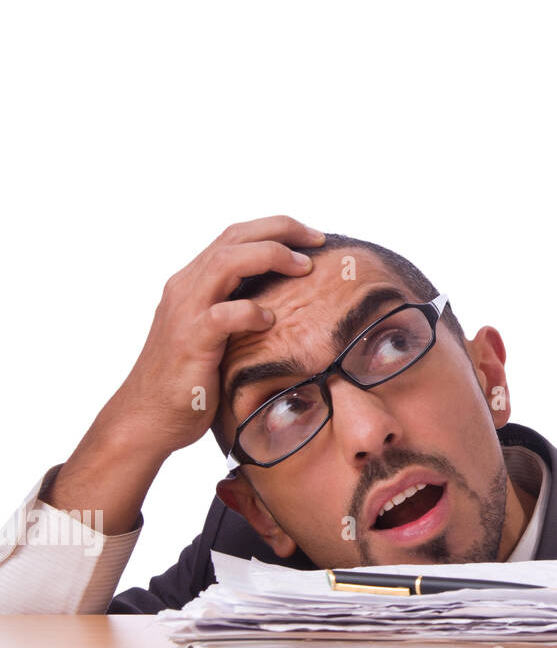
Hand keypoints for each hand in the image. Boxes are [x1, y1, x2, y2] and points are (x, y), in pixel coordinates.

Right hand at [107, 215, 326, 455]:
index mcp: (194, 282)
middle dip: (281, 230)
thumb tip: (287, 302)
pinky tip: (271, 319)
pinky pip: (223, 315)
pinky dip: (250, 311)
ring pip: (227, 262)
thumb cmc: (190, 379)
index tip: (312, 237)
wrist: (146, 418)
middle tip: (318, 240)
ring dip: (271, 257)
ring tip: (304, 269)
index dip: (276, 228)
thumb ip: (238, 310)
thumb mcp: (216, 334)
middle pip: (235, 237)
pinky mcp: (190, 342)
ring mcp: (185, 312)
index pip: (236, 236)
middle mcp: (186, 288)